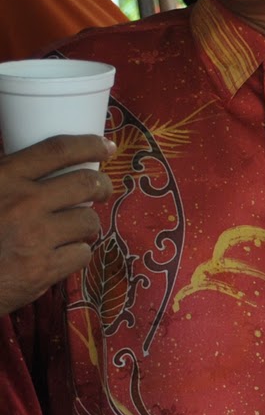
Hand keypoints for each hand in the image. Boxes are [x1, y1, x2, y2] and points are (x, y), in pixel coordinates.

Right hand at [0, 135, 114, 314]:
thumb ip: (7, 177)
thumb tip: (43, 164)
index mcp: (3, 177)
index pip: (58, 150)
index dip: (89, 145)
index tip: (105, 147)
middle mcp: (23, 203)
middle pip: (85, 184)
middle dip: (102, 186)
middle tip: (101, 190)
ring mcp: (35, 236)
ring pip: (88, 221)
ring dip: (86, 225)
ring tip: (73, 229)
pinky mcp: (42, 269)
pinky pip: (82, 254)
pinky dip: (76, 254)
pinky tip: (62, 254)